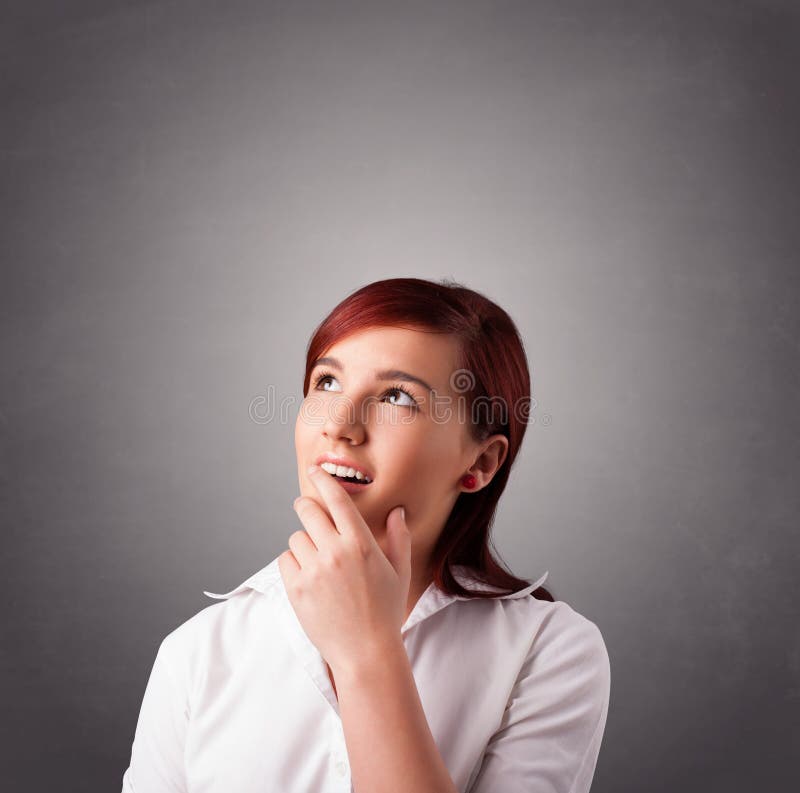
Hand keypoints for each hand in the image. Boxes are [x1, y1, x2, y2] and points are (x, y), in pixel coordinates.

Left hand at [278, 465, 410, 675]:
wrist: (365, 652)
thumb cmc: (385, 612)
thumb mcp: (399, 572)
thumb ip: (398, 538)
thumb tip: (396, 512)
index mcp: (361, 544)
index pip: (337, 500)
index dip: (324, 480)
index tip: (315, 471)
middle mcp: (336, 552)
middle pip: (308, 510)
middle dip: (306, 506)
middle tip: (306, 508)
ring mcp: (314, 570)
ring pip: (296, 537)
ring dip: (304, 542)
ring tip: (317, 560)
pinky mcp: (296, 589)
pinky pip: (286, 560)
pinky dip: (293, 563)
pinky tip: (308, 577)